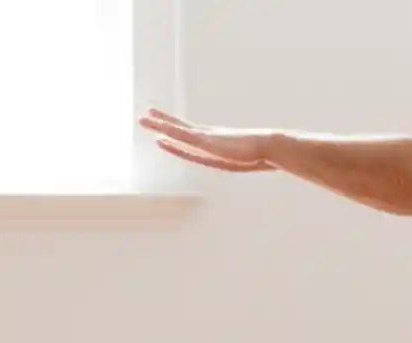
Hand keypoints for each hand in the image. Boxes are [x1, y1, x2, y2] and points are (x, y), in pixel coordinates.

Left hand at [138, 109, 275, 171]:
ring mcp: (206, 138)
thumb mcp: (249, 159)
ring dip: (159, 124)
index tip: (164, 127)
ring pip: (177, 129)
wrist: (269, 146)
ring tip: (143, 118)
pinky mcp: (206, 141)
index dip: (176, 130)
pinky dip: (169, 131)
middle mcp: (209, 137)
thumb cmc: (263, 154)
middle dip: (163, 121)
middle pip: (181, 127)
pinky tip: (158, 130)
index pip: (191, 135)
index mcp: (216, 142)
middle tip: (148, 113)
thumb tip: (258, 159)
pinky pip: (183, 135)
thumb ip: (248, 157)